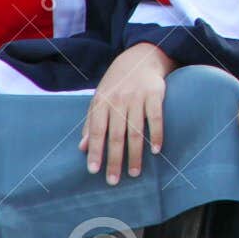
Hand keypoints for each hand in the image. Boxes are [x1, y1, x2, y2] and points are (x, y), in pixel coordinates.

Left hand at [81, 43, 175, 184]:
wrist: (140, 57)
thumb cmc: (117, 83)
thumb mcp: (99, 99)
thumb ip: (91, 123)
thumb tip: (82, 148)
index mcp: (102, 102)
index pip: (96, 131)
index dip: (95, 151)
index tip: (94, 171)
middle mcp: (118, 100)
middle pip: (116, 135)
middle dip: (114, 160)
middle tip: (113, 180)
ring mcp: (137, 97)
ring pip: (135, 131)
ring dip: (135, 154)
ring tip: (134, 173)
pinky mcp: (155, 94)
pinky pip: (156, 118)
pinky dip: (156, 135)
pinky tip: (156, 151)